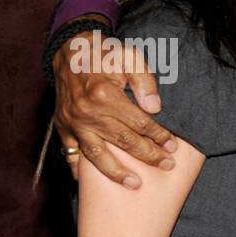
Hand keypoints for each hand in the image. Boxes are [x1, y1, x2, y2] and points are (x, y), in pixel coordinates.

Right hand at [53, 23, 175, 188]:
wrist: (71, 51)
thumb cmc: (106, 55)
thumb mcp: (130, 57)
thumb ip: (144, 81)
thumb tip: (154, 108)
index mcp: (104, 94)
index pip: (139, 123)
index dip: (158, 135)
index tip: (172, 145)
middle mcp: (87, 112)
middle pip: (123, 141)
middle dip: (148, 155)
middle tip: (167, 165)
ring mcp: (73, 122)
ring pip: (97, 154)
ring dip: (116, 172)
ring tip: (134, 184)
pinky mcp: (63, 127)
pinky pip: (70, 154)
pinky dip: (79, 170)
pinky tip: (90, 185)